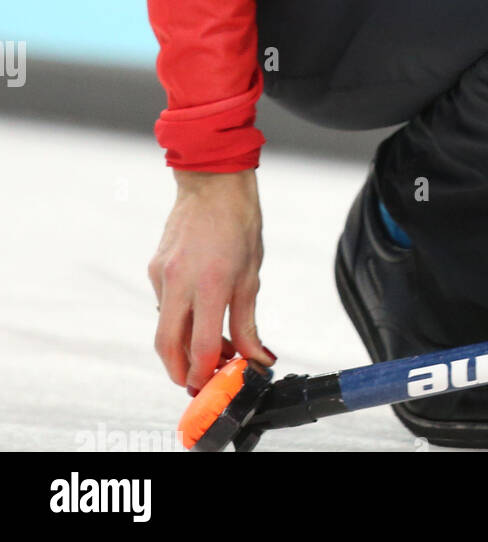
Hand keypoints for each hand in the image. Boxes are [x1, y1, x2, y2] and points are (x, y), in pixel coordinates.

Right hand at [148, 169, 274, 394]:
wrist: (213, 183)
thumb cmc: (238, 222)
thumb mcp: (251, 274)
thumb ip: (247, 321)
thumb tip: (257, 356)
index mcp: (210, 283)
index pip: (200, 347)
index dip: (205, 373)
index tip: (214, 381)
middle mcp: (180, 281)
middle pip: (167, 347)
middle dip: (179, 372)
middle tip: (198, 380)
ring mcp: (162, 275)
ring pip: (164, 327)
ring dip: (181, 345)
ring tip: (210, 345)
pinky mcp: (153, 268)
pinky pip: (164, 305)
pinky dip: (178, 318)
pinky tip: (198, 312)